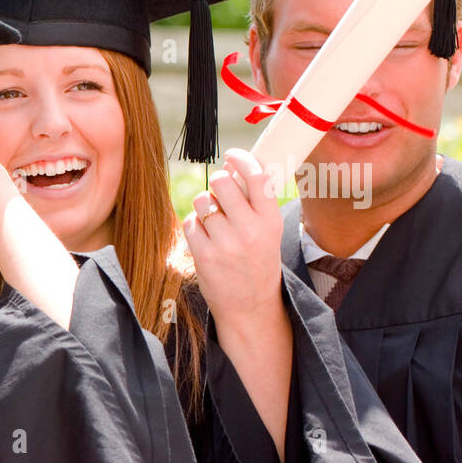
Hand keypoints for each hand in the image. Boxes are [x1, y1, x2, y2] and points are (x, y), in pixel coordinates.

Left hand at [181, 148, 285, 333]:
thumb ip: (256, 203)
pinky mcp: (204, 255)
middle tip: (220, 198)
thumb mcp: (269, 232)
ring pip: (202, 201)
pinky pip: (189, 222)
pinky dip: (194, 226)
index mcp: (271, 221)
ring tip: (214, 224)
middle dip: (217, 185)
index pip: (256, 176)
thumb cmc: (258, 262)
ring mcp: (226, 243)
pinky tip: (205, 239)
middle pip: (221, 183)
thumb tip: (232, 167)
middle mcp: (250, 230)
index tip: (231, 156)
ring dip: (204, 207)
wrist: (250, 306)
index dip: (241, 159)